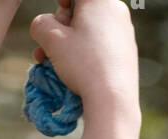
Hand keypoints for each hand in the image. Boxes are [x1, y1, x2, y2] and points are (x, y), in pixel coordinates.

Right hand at [30, 0, 140, 117]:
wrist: (112, 100)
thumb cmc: (83, 64)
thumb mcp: (52, 40)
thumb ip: (40, 24)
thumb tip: (43, 24)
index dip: (61, 3)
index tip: (56, 20)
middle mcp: (116, 10)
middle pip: (82, 11)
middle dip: (61, 28)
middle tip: (49, 48)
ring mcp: (125, 31)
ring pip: (89, 30)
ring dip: (69, 44)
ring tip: (53, 64)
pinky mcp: (127, 51)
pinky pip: (101, 45)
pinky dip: (85, 53)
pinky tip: (75, 71)